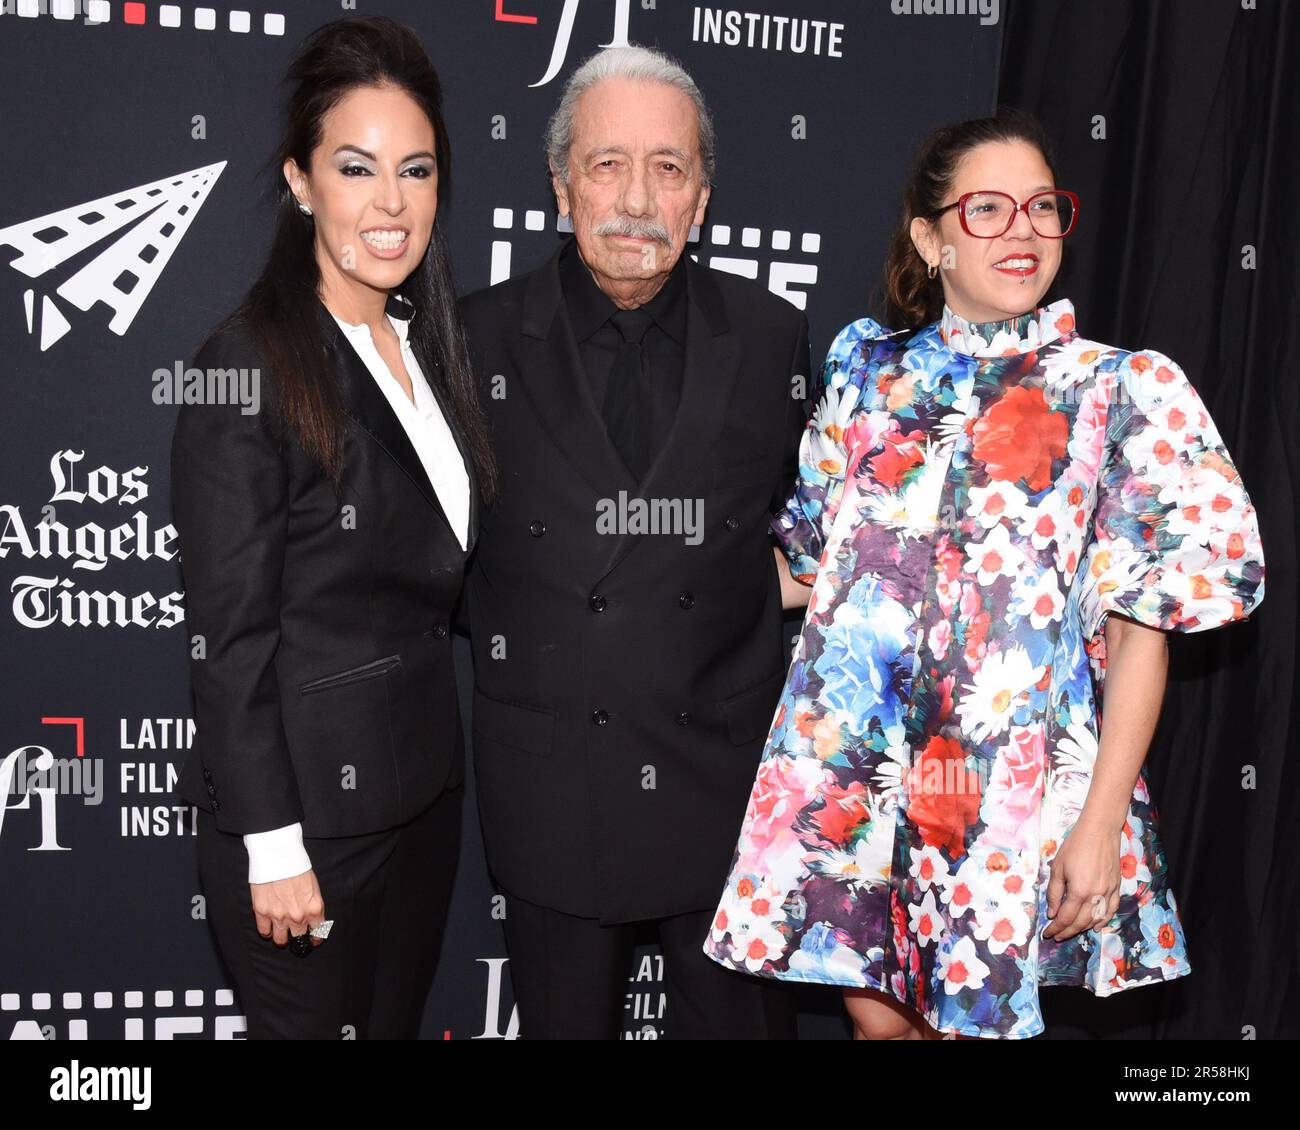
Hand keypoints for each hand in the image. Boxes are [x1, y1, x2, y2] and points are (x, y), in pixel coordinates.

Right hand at [250, 868, 325, 947]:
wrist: (278, 855)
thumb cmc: (297, 867)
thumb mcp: (313, 886)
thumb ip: (312, 905)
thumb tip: (311, 917)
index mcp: (314, 908)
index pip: (318, 932)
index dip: (316, 938)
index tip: (313, 940)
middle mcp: (298, 916)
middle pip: (298, 937)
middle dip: (298, 937)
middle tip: (295, 934)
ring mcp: (279, 916)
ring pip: (280, 939)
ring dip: (281, 938)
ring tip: (281, 935)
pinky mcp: (262, 912)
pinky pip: (264, 931)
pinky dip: (267, 932)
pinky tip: (269, 929)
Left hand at [1042, 817, 1120, 942]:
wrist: (1099, 831)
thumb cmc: (1075, 846)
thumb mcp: (1058, 867)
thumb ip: (1054, 892)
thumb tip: (1052, 913)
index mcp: (1079, 891)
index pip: (1066, 917)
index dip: (1056, 927)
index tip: (1047, 933)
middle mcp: (1096, 895)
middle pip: (1081, 922)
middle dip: (1067, 932)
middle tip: (1056, 936)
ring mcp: (1109, 893)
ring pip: (1096, 919)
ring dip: (1083, 928)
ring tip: (1071, 932)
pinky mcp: (1116, 888)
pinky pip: (1111, 910)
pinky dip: (1104, 921)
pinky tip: (1096, 927)